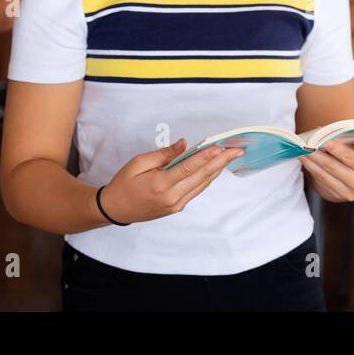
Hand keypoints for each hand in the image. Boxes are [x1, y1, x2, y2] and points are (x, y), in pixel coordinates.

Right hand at [96, 138, 244, 225]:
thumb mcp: (138, 163)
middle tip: (237, 151)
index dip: (207, 156)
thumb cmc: (124, 184)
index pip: (189, 167)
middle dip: (221, 162)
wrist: (116, 209)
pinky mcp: (177, 207)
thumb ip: (163, 154)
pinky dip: (207, 178)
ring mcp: (176, 204)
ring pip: (202, 184)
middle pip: (202, 177)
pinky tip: (214, 168)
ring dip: (217, 169)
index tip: (221, 147)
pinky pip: (196, 190)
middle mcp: (172, 197)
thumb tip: (184, 145)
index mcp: (160, 184)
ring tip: (230, 156)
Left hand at [300, 139, 353, 201]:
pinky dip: (311, 169)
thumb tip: (323, 132)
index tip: (320, 139)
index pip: (349, 156)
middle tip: (304, 144)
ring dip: (309, 162)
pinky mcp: (337, 196)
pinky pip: (321, 181)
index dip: (334, 148)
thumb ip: (346, 139)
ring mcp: (348, 192)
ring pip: (323, 175)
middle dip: (315, 154)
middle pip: (332, 166)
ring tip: (300, 151)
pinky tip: (305, 160)